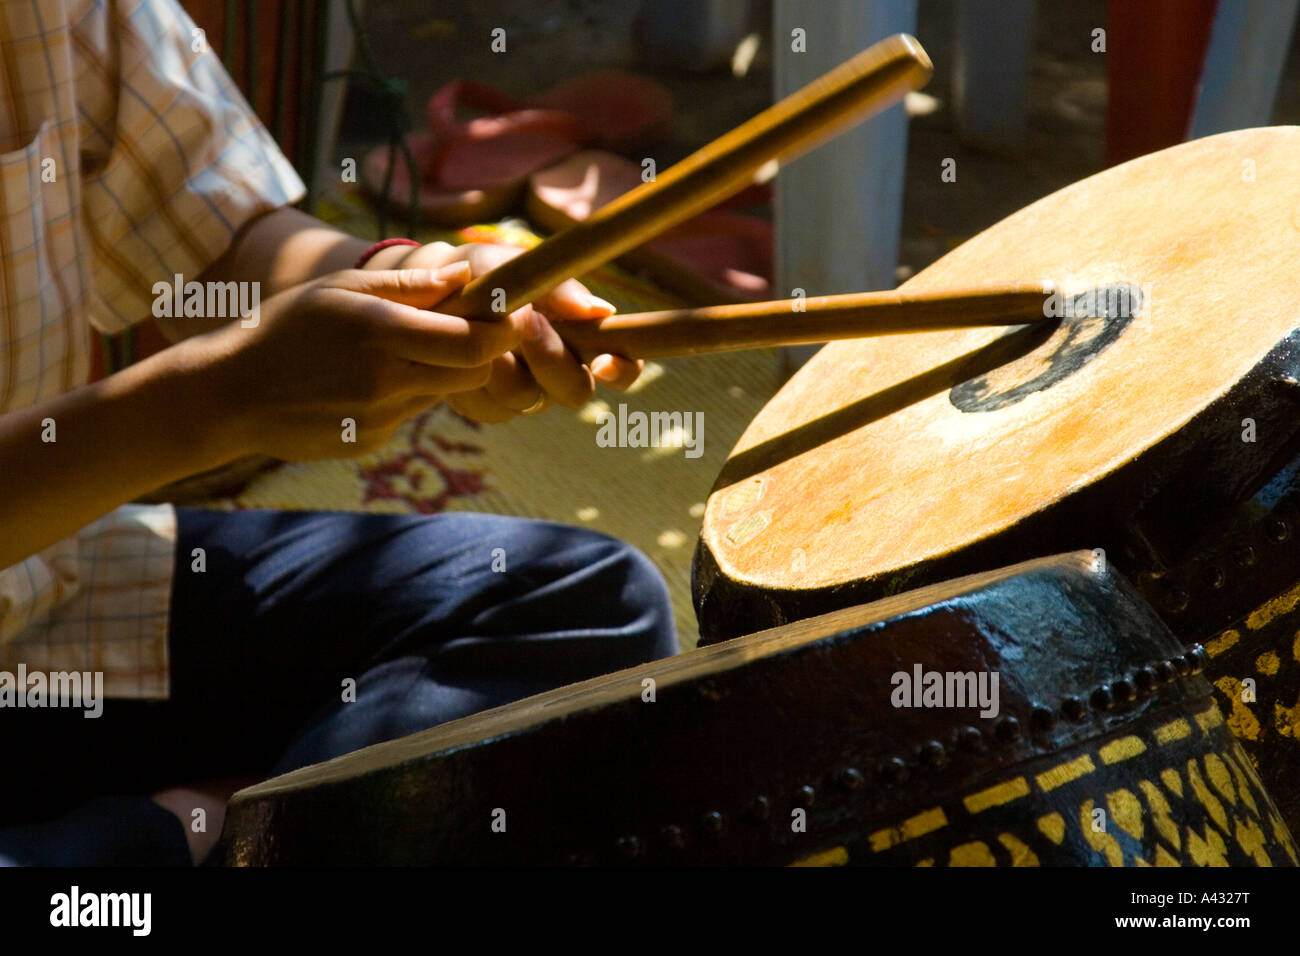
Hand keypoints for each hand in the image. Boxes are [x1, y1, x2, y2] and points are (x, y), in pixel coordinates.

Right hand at [199, 262, 518, 459]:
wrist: (227, 395)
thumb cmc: (284, 328)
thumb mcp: (340, 291)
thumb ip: (407, 286)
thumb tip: (466, 272)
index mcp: (380, 332)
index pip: (475, 341)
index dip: (502, 328)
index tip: (509, 313)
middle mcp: (386, 379)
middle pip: (473, 371)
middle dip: (483, 351)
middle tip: (471, 329)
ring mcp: (381, 416)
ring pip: (443, 391)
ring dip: (441, 370)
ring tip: (399, 350)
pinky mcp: (373, 441)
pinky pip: (410, 413)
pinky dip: (405, 394)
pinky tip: (362, 382)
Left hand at [369, 241, 643, 421]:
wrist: (412, 294)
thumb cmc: (470, 272)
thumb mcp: (503, 263)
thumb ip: (549, 282)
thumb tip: (599, 310)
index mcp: (576, 332)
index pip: (622, 364)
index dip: (623, 369)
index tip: (604, 361)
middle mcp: (558, 367)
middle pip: (575, 391)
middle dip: (548, 358)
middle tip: (524, 325)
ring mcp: (525, 391)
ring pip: (528, 400)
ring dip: (501, 364)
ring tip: (475, 330)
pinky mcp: (489, 407)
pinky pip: (492, 411)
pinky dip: (473, 383)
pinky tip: (457, 356)